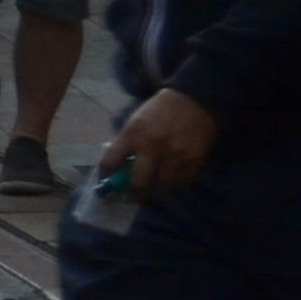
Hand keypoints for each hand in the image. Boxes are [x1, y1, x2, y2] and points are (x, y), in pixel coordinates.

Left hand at [111, 84, 217, 201]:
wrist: (195, 101)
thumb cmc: (159, 111)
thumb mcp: (135, 122)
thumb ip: (127, 144)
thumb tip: (118, 169)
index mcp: (132, 135)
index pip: (110, 162)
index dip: (106, 177)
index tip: (106, 185)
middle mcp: (152, 148)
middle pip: (138, 183)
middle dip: (133, 195)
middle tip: (132, 198)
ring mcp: (175, 156)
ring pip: (162, 187)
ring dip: (156, 190)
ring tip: (153, 188)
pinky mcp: (194, 161)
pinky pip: (181, 182)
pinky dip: (174, 184)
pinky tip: (170, 179)